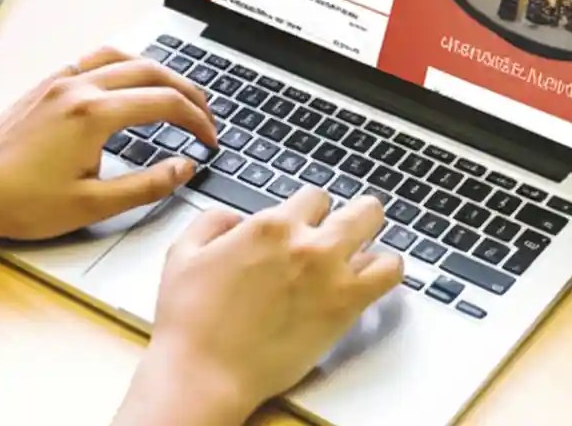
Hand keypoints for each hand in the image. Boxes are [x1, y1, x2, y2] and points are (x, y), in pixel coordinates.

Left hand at [0, 45, 217, 240]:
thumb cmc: (19, 203)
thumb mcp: (92, 205)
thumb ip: (147, 185)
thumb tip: (183, 169)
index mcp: (94, 115)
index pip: (165, 103)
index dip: (197, 121)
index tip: (209, 141)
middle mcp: (78, 89)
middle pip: (152, 71)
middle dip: (187, 91)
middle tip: (205, 115)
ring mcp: (59, 83)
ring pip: (122, 57)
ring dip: (156, 70)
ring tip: (175, 91)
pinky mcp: (43, 87)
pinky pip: (92, 59)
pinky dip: (122, 65)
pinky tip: (127, 82)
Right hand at [118, 188, 403, 424]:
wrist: (205, 373)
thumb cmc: (191, 322)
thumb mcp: (182, 253)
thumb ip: (212, 222)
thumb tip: (234, 217)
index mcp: (269, 226)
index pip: (313, 197)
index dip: (311, 212)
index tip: (308, 226)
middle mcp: (305, 243)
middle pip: (355, 208)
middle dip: (353, 215)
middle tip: (348, 229)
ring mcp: (331, 272)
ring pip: (376, 230)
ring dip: (371, 237)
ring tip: (364, 250)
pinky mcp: (346, 305)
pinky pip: (389, 273)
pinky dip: (387, 269)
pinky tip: (374, 275)